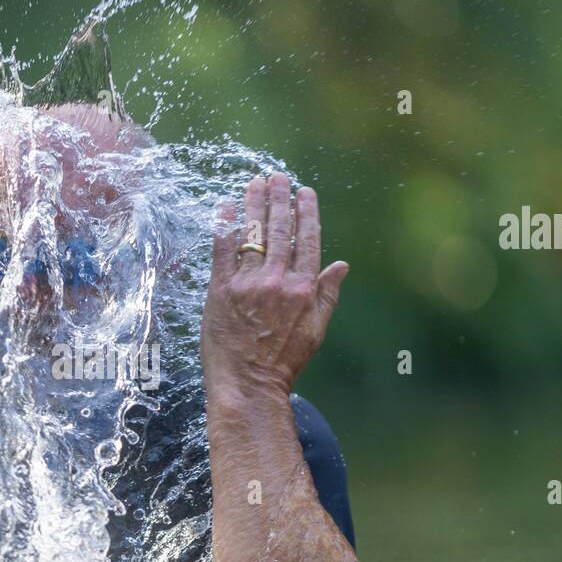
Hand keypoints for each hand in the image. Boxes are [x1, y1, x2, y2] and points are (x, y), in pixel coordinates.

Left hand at [200, 172, 347, 403]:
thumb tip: (341, 264)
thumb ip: (327, 294)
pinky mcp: (220, 290)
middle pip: (278, 230)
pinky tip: (225, 206)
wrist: (248, 385)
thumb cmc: (283, 362)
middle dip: (278, 199)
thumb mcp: (316, 329)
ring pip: (252, 235)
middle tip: (277, 176)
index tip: (304, 192)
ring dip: (253, 204)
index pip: (307, 240)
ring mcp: (246, 284)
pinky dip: (224, 226)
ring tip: (254, 182)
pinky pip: (221, 250)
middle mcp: (277, 281)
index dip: (306, 213)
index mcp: (303, 289)